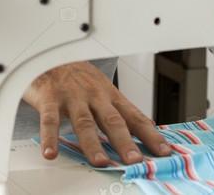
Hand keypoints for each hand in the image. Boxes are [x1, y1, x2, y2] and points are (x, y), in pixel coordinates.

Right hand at [23, 61, 171, 165]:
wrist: (50, 52)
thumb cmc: (77, 74)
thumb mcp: (103, 89)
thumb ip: (120, 111)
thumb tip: (147, 127)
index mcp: (110, 95)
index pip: (135, 117)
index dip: (150, 135)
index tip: (163, 152)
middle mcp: (94, 95)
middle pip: (113, 121)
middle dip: (125, 142)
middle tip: (135, 160)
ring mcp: (72, 97)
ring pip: (84, 122)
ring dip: (93, 143)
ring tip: (100, 161)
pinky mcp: (50, 98)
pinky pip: (50, 120)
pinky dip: (50, 137)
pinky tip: (51, 152)